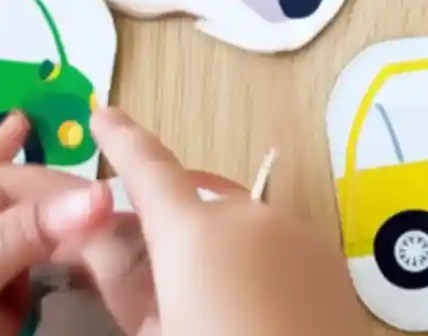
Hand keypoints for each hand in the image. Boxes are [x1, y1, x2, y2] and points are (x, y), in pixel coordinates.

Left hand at [0, 113, 113, 335]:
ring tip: (118, 273)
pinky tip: (61, 226)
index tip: (143, 235)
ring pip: (47, 247)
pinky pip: (26, 268)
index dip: (96, 209)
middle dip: (88, 232)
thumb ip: (30, 232)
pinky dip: (47, 264)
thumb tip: (106, 195)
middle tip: (135, 252)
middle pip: (53, 214)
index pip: (53, 186)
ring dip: (74, 262)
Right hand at [76, 107, 365, 335]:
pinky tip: (254, 308)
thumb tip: (100, 239)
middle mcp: (248, 216)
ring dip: (218, 247)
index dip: (123, 140)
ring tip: (212, 308)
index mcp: (195, 233)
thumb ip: (124, 281)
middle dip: (172, 228)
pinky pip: (277, 243)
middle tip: (157, 280)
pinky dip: (256, 261)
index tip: (105, 114)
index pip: (148, 168)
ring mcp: (295, 231)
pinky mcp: (328, 256)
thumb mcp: (154, 333)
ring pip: (240, 223)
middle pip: (195, 202)